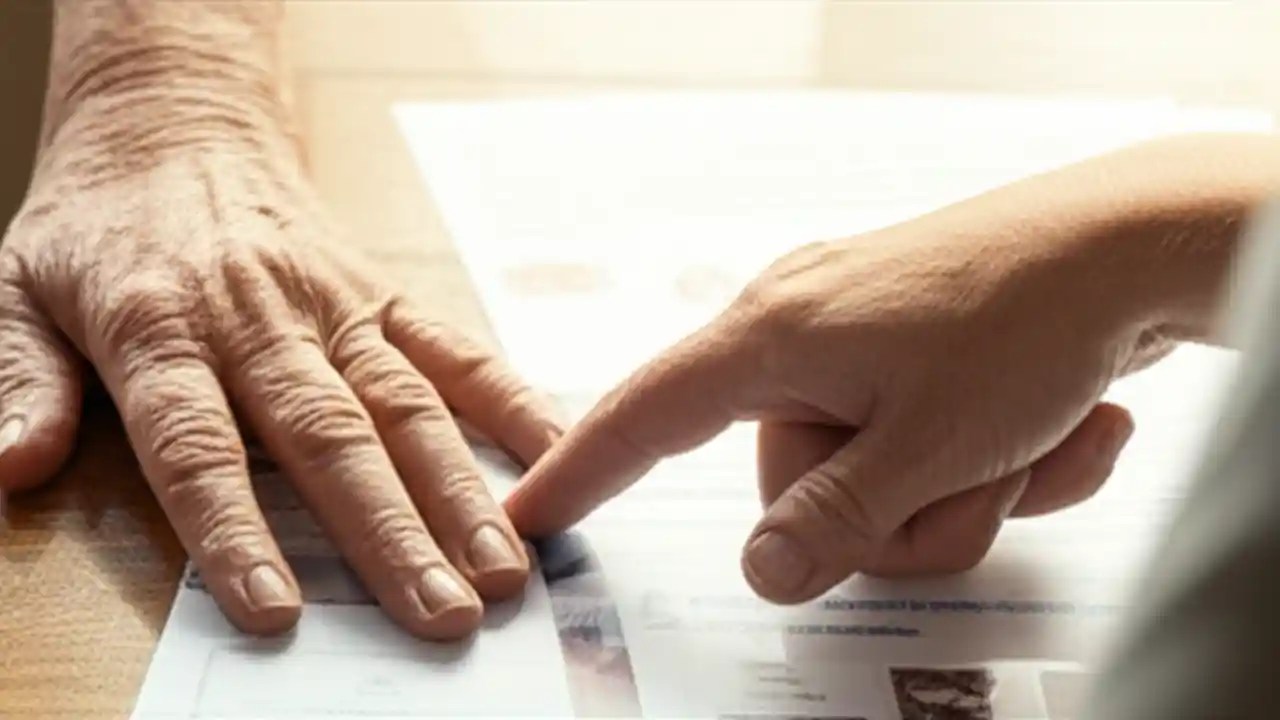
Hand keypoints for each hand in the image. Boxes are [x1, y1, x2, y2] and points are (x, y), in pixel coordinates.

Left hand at [0, 126, 560, 639]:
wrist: (178, 127)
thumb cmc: (98, 227)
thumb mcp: (13, 287)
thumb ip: (19, 378)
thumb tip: (8, 469)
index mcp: (159, 329)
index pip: (198, 446)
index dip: (235, 529)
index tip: (278, 612)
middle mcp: (260, 321)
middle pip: (330, 437)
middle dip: (390, 532)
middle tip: (444, 616)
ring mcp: (335, 306)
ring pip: (405, 403)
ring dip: (460, 489)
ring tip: (504, 567)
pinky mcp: (382, 294)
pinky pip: (453, 348)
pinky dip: (506, 399)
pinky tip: (553, 451)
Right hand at [506, 205, 1164, 604]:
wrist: (1131, 243)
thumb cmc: (1029, 318)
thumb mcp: (928, 451)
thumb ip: (833, 524)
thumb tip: (762, 572)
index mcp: (773, 338)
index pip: (645, 414)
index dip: (583, 468)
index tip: (533, 510)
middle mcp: (799, 328)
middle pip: (790, 484)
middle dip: (886, 520)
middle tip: (964, 486)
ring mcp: (854, 337)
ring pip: (864, 475)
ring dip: (951, 495)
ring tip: (1021, 449)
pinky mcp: (903, 349)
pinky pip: (911, 444)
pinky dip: (975, 464)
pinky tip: (1041, 434)